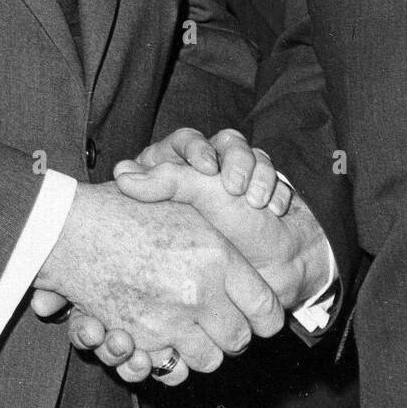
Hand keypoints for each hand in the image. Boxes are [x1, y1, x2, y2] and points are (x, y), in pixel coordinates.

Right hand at [33, 181, 283, 380]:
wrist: (74, 229)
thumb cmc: (130, 211)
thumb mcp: (186, 209)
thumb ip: (222, 244)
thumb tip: (251, 272)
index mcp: (217, 256)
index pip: (266, 308)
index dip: (267, 318)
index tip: (261, 317)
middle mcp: (199, 291)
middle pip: (240, 339)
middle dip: (234, 335)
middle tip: (224, 322)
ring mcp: (170, 319)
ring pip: (209, 360)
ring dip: (205, 349)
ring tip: (195, 329)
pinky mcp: (141, 338)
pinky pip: (172, 367)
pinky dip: (172, 359)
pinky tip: (168, 337)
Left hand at [116, 160, 329, 309]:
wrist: (285, 267)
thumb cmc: (234, 241)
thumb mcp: (197, 207)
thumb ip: (165, 182)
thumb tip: (121, 172)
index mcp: (183, 178)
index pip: (184, 140)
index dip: (196, 149)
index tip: (207, 169)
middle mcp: (208, 176)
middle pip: (224, 141)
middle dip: (236, 161)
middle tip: (236, 188)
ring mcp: (237, 177)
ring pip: (249, 151)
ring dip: (258, 174)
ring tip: (257, 203)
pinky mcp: (263, 182)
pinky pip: (270, 166)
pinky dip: (275, 187)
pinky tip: (274, 209)